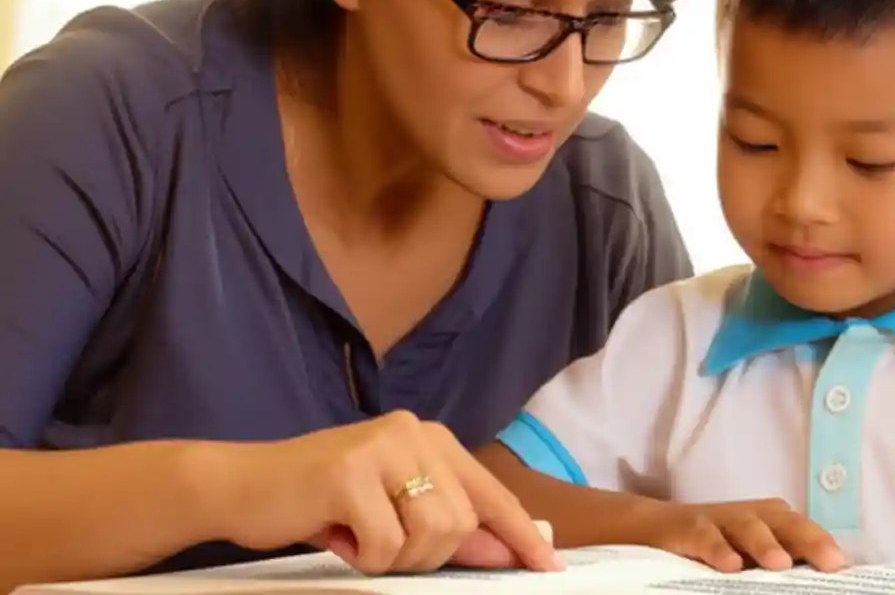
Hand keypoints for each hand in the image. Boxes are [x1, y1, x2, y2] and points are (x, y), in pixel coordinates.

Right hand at [205, 411, 560, 574]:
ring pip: (431, 535)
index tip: (547, 567)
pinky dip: (362, 557)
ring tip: (357, 535)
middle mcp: (413, 432)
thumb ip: (448, 525)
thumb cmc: (320, 503)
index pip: (489, 492)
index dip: (519, 534)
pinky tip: (334, 531)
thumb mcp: (392, 510)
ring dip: (393, 557)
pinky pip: (387, 546)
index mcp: (430, 438)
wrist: (241, 486)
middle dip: (425, 554)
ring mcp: (382, 447)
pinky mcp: (351, 472)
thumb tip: (508, 552)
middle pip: (461, 523)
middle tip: (379, 544)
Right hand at [630, 499, 845, 573]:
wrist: (653, 528)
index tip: (844, 569)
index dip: (825, 547)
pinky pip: (705, 536)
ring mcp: (719, 520)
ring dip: (765, 542)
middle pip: (786, 523)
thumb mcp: (747, 556)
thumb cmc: (712, 546)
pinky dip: (718, 548)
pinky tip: (730, 565)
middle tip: (832, 563)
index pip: (804, 532)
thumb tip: (814, 585)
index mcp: (771, 522)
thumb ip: (776, 568)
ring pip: (748, 525)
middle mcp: (750, 516)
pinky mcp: (687, 528)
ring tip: (781, 564)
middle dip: (810, 540)